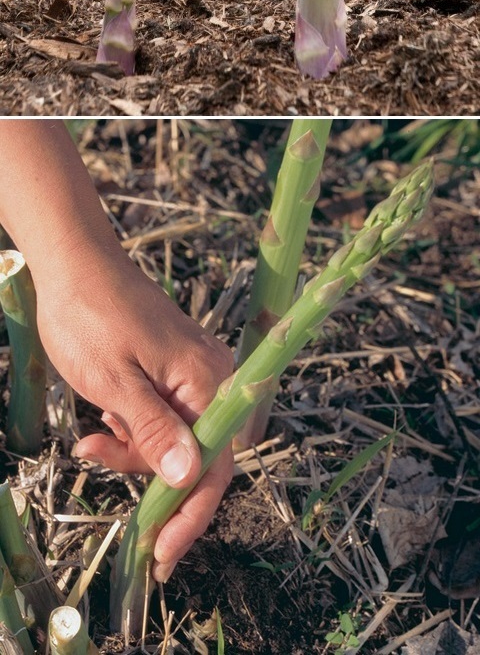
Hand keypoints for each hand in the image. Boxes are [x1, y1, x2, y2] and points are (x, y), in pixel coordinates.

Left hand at [35, 248, 233, 580]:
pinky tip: (104, 417)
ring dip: (133, 452)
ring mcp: (192, 373)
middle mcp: (210, 377)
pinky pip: (163, 419)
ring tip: (93, 435)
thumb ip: (153, 432)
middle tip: (99, 458)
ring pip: (174, 442)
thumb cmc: (91, 315)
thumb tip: (187, 479)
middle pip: (195, 457)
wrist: (74, 265)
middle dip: (148, 474)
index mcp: (206, 379)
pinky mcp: (172, 371)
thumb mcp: (115, 382)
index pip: (215, 466)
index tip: (161, 555)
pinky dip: (132, 430)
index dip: (190, 516)